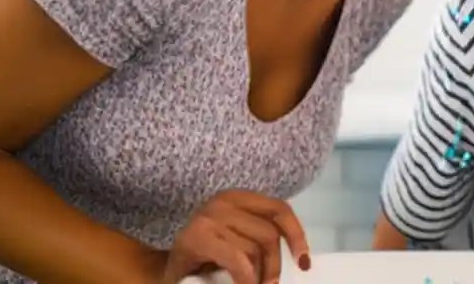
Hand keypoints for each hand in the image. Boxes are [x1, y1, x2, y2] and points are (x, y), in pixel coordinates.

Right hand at [160, 190, 309, 283]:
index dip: (297, 236)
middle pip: (269, 234)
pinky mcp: (196, 238)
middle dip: (273, 266)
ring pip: (254, 249)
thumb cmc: (206, 260)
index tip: (304, 263)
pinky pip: (238, 260)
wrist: (169, 274)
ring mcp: (207, 218)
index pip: (279, 210)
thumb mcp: (239, 241)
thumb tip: (301, 257)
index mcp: (237, 197)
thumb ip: (261, 237)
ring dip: (257, 276)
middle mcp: (222, 201)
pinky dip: (246, 280)